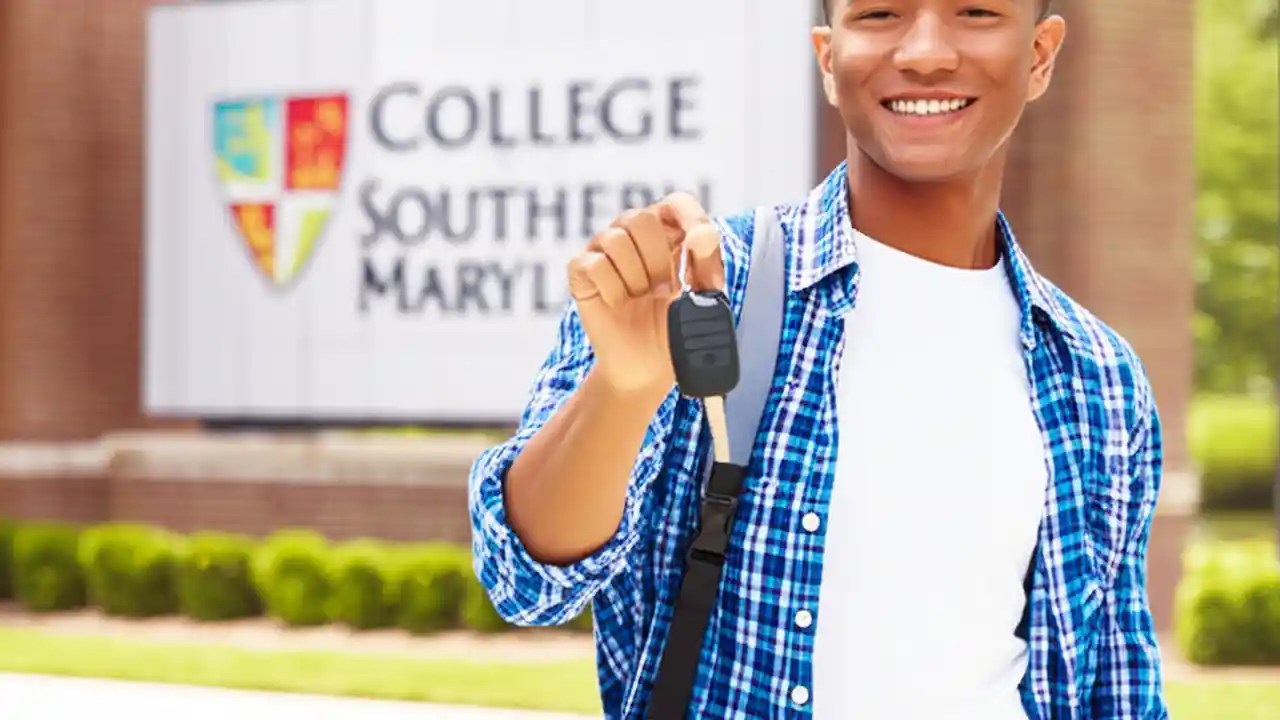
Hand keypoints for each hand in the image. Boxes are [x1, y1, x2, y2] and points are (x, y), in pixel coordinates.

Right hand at [567, 192, 726, 396]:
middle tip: (660, 288)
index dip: (687, 217)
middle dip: (656, 258)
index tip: (697, 245)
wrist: (648, 368)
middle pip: (640, 218)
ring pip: (615, 239)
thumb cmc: (675, 329)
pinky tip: (618, 303)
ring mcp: (604, 251)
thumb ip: (708, 264)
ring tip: (638, 298)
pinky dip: (612, 289)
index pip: (676, 203)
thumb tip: (702, 235)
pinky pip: (594, 264)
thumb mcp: (703, 298)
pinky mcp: (581, 273)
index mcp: (667, 235)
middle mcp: (633, 235)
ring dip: (634, 277)